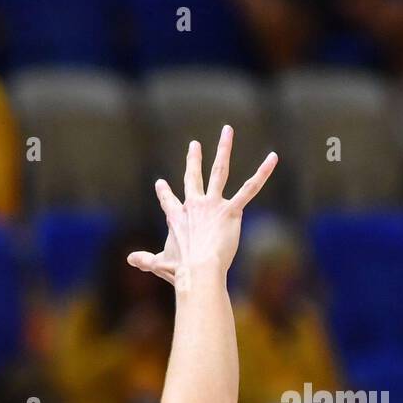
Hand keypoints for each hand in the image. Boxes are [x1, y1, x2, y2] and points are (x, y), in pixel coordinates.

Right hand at [128, 125, 277, 285]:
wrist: (198, 270)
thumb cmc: (181, 271)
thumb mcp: (159, 264)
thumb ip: (146, 260)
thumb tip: (129, 260)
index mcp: (177, 218)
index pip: (168, 201)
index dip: (164, 193)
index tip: (161, 183)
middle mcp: (194, 205)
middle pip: (192, 177)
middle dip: (193, 159)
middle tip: (194, 145)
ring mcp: (213, 205)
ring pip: (219, 171)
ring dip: (223, 149)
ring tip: (227, 131)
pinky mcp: (231, 210)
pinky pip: (249, 188)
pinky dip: (262, 173)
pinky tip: (272, 158)